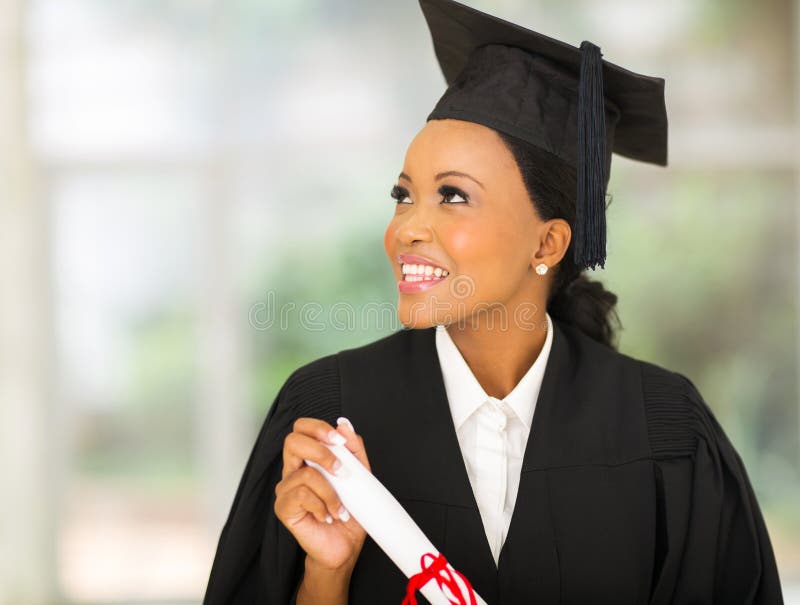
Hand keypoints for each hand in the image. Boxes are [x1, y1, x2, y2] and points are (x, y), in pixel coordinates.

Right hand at [275, 416, 371, 570]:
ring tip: (339, 507)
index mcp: (308, 458)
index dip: (318, 427)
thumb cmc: (350, 512)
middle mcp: (293, 470)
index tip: (339, 440)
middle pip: (292, 441)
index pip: (301, 428)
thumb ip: (353, 450)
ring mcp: (286, 489)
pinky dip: (322, 505)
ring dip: (331, 492)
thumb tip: (344, 424)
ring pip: (305, 474)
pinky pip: (302, 495)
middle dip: (321, 452)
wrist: (345, 546)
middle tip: (341, 470)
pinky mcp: (283, 508)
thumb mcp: (360, 476)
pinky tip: (327, 516)